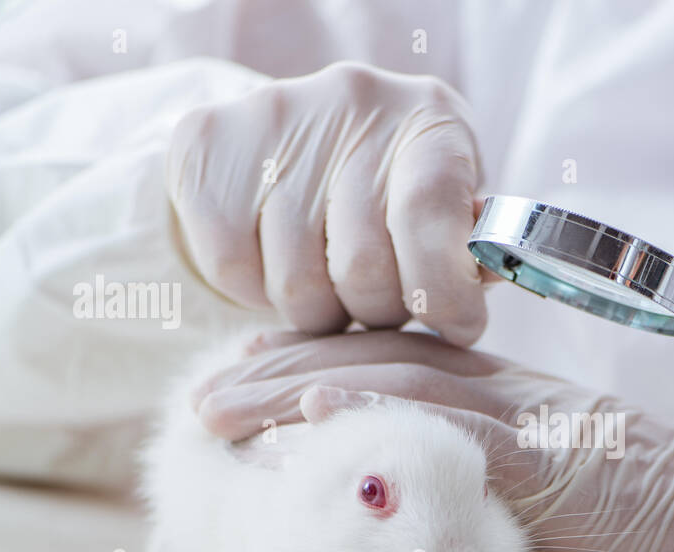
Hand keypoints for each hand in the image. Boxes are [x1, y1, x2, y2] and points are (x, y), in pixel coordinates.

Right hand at [165, 62, 487, 344]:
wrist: (308, 131)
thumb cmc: (403, 189)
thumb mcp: (455, 208)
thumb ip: (467, 254)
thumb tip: (467, 305)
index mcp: (429, 119)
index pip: (428, 220)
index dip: (444, 293)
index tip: (456, 327)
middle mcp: (352, 102)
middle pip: (361, 266)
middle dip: (378, 312)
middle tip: (380, 306)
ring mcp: (273, 117)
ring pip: (296, 283)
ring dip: (320, 312)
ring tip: (333, 289)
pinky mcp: (205, 144)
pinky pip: (232, 271)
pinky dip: (259, 294)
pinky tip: (281, 267)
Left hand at [194, 331, 673, 551]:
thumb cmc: (648, 515)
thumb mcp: (556, 485)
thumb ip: (492, 477)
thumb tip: (427, 500)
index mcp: (508, 392)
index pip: (395, 355)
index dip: (314, 357)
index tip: (247, 372)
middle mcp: (507, 389)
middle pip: (377, 355)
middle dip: (282, 367)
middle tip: (206, 392)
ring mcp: (527, 416)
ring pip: (397, 381)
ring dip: (301, 389)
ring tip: (227, 406)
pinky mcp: (547, 456)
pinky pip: (453, 429)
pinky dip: (381, 417)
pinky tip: (317, 415)